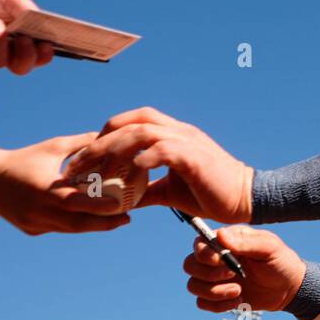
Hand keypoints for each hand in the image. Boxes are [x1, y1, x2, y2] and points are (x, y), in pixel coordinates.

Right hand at [0, 136, 131, 235]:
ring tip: (115, 219)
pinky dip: (75, 223)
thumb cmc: (24, 158)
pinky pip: (58, 228)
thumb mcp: (53, 147)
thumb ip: (82, 143)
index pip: (78, 204)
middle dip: (105, 224)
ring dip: (92, 225)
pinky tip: (90, 217)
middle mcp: (39, 212)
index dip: (101, 208)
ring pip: (70, 229)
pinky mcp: (31, 230)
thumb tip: (111, 137)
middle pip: (78, 224)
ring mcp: (34, 224)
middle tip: (128, 218)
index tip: (123, 207)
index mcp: (45, 191)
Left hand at [64, 108, 253, 222]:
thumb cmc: (209, 193)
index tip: (85, 157)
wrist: (244, 199)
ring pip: (141, 133)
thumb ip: (145, 189)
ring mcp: (186, 141)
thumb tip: (118, 199)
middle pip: (129, 123)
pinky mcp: (193, 156)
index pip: (132, 120)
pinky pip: (161, 150)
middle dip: (98, 144)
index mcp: (172, 134)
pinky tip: (127, 177)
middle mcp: (177, 131)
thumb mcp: (169, 190)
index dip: (105, 133)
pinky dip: (141, 160)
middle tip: (76, 167)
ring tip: (95, 175)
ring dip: (113, 152)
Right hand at [183, 226, 306, 312]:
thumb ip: (245, 242)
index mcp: (226, 241)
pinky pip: (202, 303)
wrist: (289, 287)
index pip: (199, 244)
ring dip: (214, 292)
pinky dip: (218, 305)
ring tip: (238, 291)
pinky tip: (238, 300)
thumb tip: (221, 235)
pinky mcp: (219, 296)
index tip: (223, 261)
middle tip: (233, 275)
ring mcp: (215, 279)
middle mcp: (216, 259)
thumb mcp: (269, 248)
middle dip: (208, 274)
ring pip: (193, 286)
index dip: (205, 254)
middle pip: (189, 265)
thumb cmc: (280, 261)